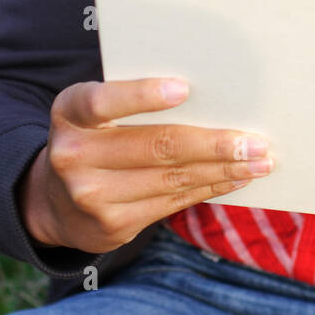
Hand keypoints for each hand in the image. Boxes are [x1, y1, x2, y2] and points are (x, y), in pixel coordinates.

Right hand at [18, 78, 273, 253]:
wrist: (54, 201)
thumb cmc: (94, 137)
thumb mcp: (95, 112)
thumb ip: (132, 101)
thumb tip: (210, 96)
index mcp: (70, 113)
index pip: (104, 101)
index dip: (143, 96)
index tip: (185, 89)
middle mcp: (75, 156)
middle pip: (156, 146)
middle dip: (213, 144)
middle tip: (256, 141)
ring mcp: (92, 195)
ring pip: (172, 178)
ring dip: (224, 170)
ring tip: (260, 161)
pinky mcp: (113, 225)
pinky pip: (172, 202)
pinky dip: (209, 188)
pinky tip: (235, 179)